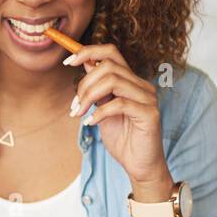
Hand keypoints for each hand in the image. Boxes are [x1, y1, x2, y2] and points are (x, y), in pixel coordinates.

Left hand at [64, 43, 171, 189]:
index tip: (67, 61)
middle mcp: (141, 85)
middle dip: (84, 84)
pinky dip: (100, 112)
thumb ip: (98, 88)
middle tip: (75, 106)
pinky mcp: (149, 114)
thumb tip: (86, 63)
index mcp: (130, 81)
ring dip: (89, 97)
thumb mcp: (103, 108)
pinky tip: (91, 123)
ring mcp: (147, 98)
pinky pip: (119, 104)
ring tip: (79, 114)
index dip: (87, 51)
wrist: (139, 166)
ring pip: (113, 81)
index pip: (111, 52)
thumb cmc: (122, 138)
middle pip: (108, 65)